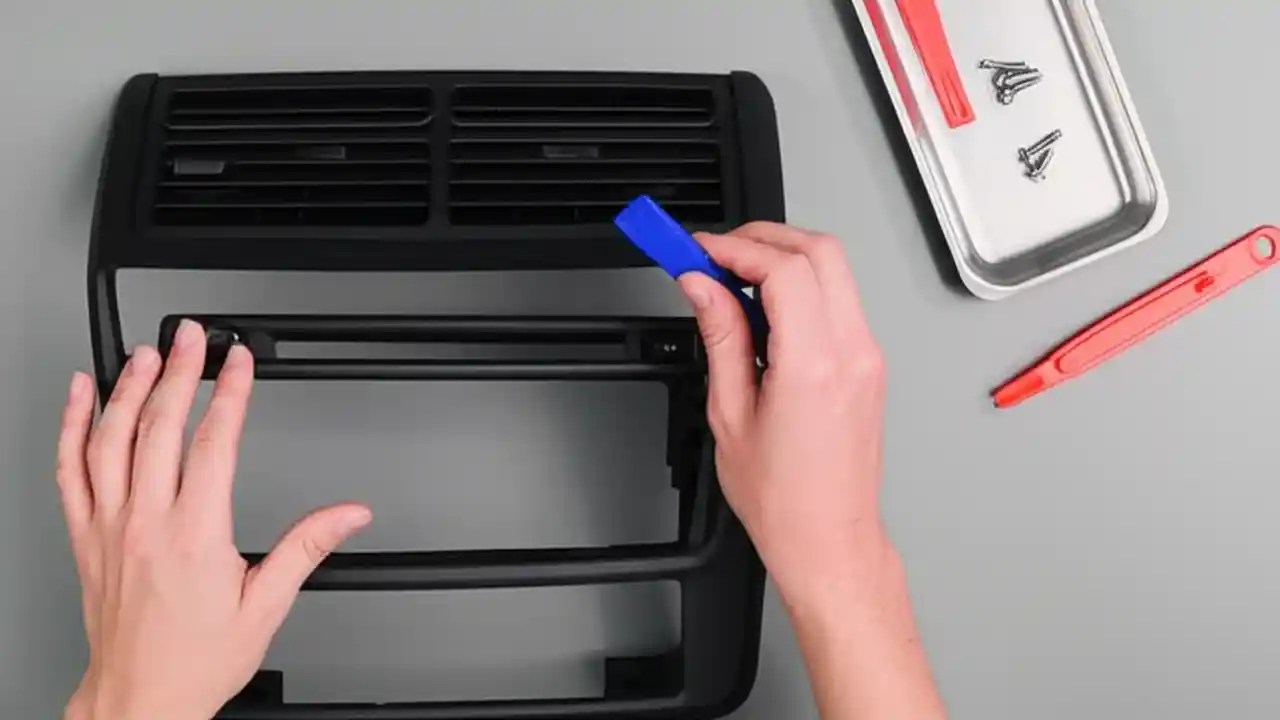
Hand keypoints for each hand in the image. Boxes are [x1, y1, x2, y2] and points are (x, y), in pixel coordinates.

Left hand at [57, 320, 371, 719]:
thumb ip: (307, 548)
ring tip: (144, 352)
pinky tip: (82, 396)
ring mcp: (109, 527)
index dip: (228, 394)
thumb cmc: (196, 660)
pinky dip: (71, 427)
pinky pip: (68, 471)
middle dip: (177, 372)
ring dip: (127, 389)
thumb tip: (349, 514)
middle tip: (192, 335)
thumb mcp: (267, 606)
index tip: (238, 361)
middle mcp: (146, 524)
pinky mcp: (84, 537)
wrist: (139, 700)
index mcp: (195, 536)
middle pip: (158, 428)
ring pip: (110, 441)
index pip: (212, 444)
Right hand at [678, 224, 887, 598]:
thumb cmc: (784, 498)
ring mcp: (868, 356)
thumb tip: (703, 288)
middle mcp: (852, 353)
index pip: (783, 269)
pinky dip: (801, 287)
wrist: (829, 538)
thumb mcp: (730, 414)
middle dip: (764, 238)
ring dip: (784, 260)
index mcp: (815, 366)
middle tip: (716, 252)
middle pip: (820, 251)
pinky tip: (764, 310)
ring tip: (734, 282)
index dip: (735, 247)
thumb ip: (721, 338)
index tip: (698, 250)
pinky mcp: (869, 364)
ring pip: (834, 270)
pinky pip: (838, 301)